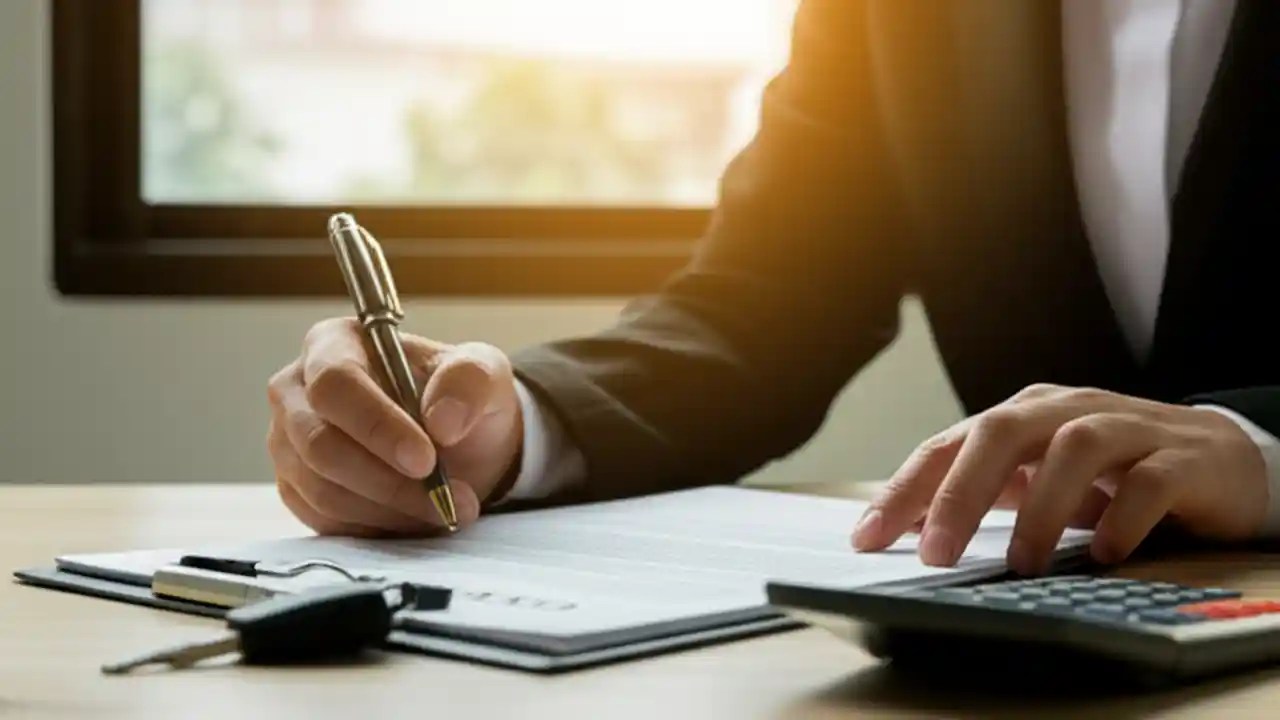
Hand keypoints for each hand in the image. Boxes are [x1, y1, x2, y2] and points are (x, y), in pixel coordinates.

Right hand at [267, 318, 523, 535]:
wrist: (457, 442)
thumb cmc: (458, 397)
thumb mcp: (483, 373)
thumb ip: (469, 382)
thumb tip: (442, 422)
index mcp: (333, 344)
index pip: (335, 383)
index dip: (376, 425)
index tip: (425, 460)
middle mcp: (296, 391)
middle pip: (320, 444)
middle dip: (388, 481)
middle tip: (446, 499)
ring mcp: (289, 443)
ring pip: (323, 490)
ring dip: (390, 509)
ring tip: (445, 510)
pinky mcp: (295, 488)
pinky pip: (325, 520)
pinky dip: (376, 527)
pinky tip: (415, 519)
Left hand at [852, 384, 1268, 574]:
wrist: (1222, 458)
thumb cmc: (1112, 472)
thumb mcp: (1038, 479)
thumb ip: (982, 494)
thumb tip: (912, 528)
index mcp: (1024, 416)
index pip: (949, 444)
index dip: (906, 490)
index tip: (868, 538)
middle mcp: (1069, 412)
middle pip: (1002, 432)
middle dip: (961, 493)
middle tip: (935, 556)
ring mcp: (1129, 429)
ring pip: (1076, 448)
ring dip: (1042, 507)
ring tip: (1022, 563)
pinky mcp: (1185, 460)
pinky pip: (1151, 481)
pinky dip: (1124, 516)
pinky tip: (1103, 552)